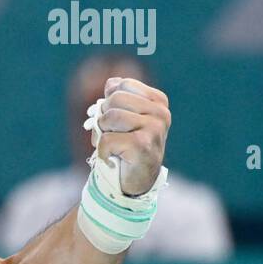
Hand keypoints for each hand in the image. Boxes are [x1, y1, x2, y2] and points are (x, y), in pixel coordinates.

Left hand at [90, 76, 170, 195]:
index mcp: (157, 101)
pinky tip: (114, 158)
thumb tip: (111, 83)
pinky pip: (106, 139)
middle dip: (104, 118)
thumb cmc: (126, 146)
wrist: (136, 180)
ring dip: (103, 134)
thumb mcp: (122, 117)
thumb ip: (117, 98)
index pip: (121, 85)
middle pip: (114, 99)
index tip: (117, 120)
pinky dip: (102, 151)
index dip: (109, 102)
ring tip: (115, 145)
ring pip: (109, 117)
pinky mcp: (143, 145)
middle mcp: (160, 112)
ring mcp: (154, 128)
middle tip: (114, 134)